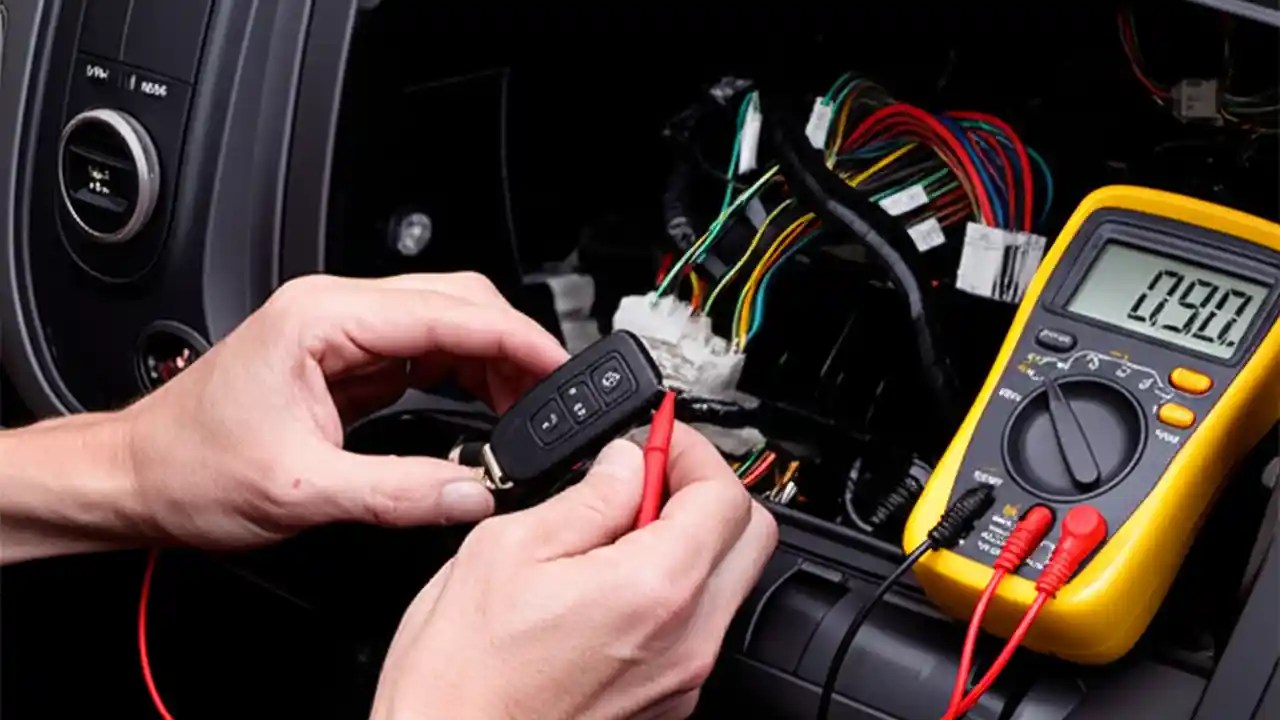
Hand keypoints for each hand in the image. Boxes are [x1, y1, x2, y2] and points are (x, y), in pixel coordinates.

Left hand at [117, 272, 567, 549]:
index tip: (558, 369)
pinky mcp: (346, 362)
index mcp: (323, 319)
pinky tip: (482, 411)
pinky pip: (424, 355)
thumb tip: (474, 493)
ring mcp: (342, 334)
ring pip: (445, 326)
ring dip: (490, 364)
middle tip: (547, 400)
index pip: (448, 312)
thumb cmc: (189, 467)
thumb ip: (398, 493)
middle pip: (457, 303)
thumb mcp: (300, 491)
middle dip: (512, 348)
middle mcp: (335, 312)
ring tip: (521, 413)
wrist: (137, 477)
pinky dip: (463, 379)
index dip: (515, 339)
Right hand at [371, 425, 778, 719]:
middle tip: (648, 477)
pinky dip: (672, 589)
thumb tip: (623, 463)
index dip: (690, 451)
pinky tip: (609, 582)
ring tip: (615, 532)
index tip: (656, 441)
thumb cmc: (463, 674)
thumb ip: (585, 498)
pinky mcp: (667, 701)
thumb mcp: (507, 551)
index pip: (723, 496)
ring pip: (726, 582)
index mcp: (655, 589)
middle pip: (748, 536)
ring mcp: (682, 677)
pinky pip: (697, 625)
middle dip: (705, 491)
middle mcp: (686, 639)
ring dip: (688, 540)